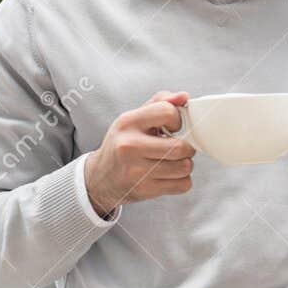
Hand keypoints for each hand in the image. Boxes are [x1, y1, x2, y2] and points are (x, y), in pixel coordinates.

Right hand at [83, 90, 196, 216]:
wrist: (100, 177)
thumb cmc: (122, 143)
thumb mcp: (134, 118)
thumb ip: (160, 102)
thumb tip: (184, 97)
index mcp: (128, 122)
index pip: (167, 112)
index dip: (177, 119)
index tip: (173, 127)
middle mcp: (130, 146)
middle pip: (180, 147)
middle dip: (187, 147)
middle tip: (178, 147)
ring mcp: (136, 171)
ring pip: (184, 167)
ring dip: (185, 164)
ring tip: (172, 161)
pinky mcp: (145, 190)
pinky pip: (183, 185)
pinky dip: (182, 181)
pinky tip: (168, 175)